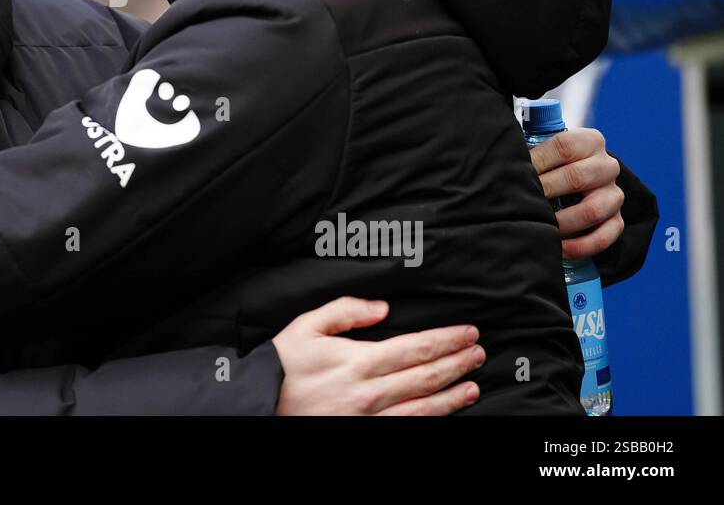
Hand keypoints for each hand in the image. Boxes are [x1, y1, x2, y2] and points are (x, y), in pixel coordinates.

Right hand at [271, 297, 482, 414]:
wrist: (262, 402)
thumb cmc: (284, 362)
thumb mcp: (307, 325)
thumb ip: (346, 310)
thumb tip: (383, 307)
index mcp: (359, 360)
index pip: (415, 348)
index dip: (446, 339)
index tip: (467, 332)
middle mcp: (369, 391)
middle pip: (426, 376)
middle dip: (457, 363)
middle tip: (479, 353)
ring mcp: (370, 417)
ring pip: (423, 407)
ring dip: (452, 396)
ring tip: (473, 386)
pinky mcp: (366, 434)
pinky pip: (407, 429)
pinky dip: (431, 420)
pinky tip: (445, 413)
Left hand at [528, 127, 623, 259]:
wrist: (579, 179)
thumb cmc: (551, 164)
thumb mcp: (543, 149)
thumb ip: (528, 151)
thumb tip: (502, 162)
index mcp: (589, 141)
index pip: (563, 147)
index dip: (537, 162)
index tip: (517, 175)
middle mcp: (607, 166)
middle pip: (577, 178)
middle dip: (546, 192)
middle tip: (522, 202)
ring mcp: (614, 194)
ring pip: (593, 210)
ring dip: (562, 222)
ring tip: (540, 227)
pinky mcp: (617, 219)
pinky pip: (605, 236)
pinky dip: (580, 246)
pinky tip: (560, 248)